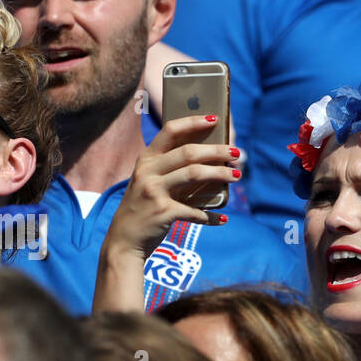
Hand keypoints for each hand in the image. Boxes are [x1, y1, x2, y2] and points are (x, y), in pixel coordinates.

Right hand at [105, 114, 239, 261]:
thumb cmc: (142, 209)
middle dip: (217, 151)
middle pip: (188, 152)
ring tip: (236, 176)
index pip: (170, 130)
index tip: (214, 119)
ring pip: (194, 174)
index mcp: (145, 160)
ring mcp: (154, 191)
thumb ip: (169, 170)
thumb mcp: (148, 183)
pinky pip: (194, 210)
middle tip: (236, 153)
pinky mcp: (163, 212)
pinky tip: (223, 218)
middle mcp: (147, 171)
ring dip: (220, 174)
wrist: (123, 241)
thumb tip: (208, 160)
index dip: (193, 122)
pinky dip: (211, 216)